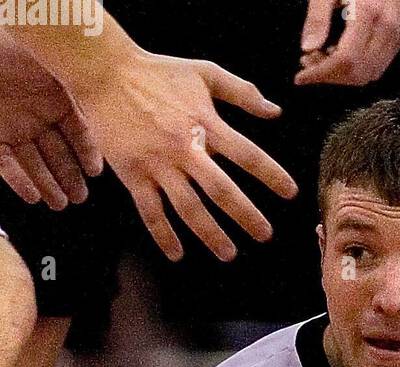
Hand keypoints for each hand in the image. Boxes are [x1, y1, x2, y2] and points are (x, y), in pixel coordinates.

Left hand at [0, 35, 100, 208]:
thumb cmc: (14, 45)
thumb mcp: (57, 66)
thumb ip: (81, 89)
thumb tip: (110, 106)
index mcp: (57, 96)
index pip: (79, 132)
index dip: (88, 154)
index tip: (96, 171)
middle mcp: (36, 113)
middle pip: (58, 153)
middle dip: (70, 178)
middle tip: (80, 197)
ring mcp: (13, 125)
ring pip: (34, 163)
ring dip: (47, 185)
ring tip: (59, 202)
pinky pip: (5, 163)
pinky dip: (19, 181)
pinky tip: (32, 194)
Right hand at [71, 49, 296, 260]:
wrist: (102, 71)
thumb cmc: (157, 72)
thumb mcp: (204, 72)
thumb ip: (241, 91)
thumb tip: (275, 112)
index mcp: (204, 123)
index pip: (247, 154)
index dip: (271, 175)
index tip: (291, 193)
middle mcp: (183, 147)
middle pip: (220, 190)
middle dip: (246, 216)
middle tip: (265, 235)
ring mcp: (157, 164)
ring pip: (188, 207)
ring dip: (210, 234)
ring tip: (229, 253)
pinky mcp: (132, 174)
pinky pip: (150, 211)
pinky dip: (163, 235)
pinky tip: (177, 254)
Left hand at [296, 0, 399, 86]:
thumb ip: (317, 17)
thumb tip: (308, 48)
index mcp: (368, 13)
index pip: (346, 60)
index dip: (322, 73)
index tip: (301, 76)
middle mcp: (387, 29)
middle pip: (358, 73)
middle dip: (331, 76)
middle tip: (308, 62)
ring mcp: (396, 35)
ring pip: (369, 74)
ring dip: (343, 75)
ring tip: (322, 57)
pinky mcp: (398, 38)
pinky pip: (378, 66)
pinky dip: (357, 69)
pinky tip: (339, 54)